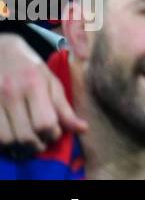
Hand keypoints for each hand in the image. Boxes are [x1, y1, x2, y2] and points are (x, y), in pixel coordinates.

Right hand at [0, 35, 85, 151]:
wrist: (0, 52)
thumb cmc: (30, 68)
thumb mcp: (51, 81)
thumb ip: (64, 107)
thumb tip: (82, 129)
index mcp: (34, 84)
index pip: (45, 123)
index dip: (53, 134)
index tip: (55, 133)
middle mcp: (11, 93)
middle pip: (26, 135)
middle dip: (38, 144)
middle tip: (42, 142)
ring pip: (6, 139)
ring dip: (19, 147)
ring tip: (28, 142)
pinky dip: (4, 142)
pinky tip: (13, 136)